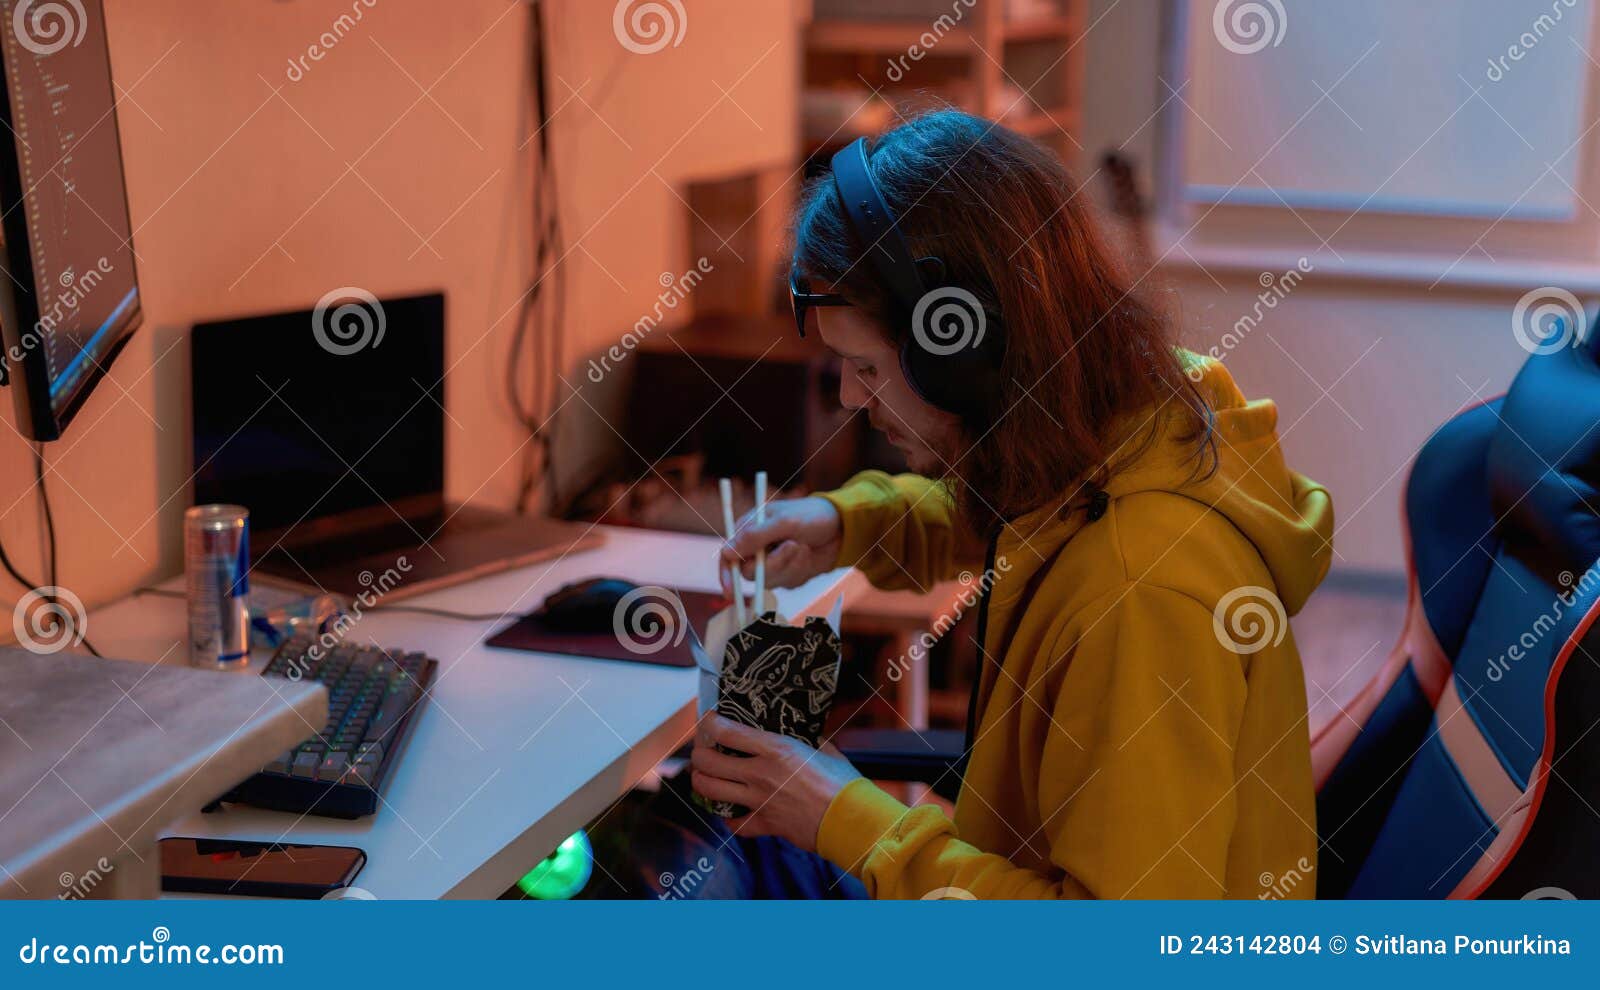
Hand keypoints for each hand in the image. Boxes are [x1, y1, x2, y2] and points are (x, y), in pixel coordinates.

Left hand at [690, 713, 860, 852]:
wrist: (851, 821)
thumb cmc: (844, 782)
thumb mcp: (825, 749)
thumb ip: (807, 739)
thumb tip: (802, 731)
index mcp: (775, 749)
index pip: (726, 731)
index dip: (710, 723)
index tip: (709, 720)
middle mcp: (760, 774)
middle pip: (708, 762)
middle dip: (699, 754)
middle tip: (703, 751)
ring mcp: (758, 801)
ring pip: (710, 791)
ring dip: (702, 781)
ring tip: (704, 776)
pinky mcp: (764, 825)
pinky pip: (733, 824)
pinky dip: (728, 818)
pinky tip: (731, 811)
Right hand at [718, 496, 841, 597]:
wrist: (843, 528)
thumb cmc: (812, 516)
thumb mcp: (784, 522)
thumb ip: (755, 537)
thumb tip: (726, 553)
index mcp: (750, 529)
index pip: (728, 555)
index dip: (727, 574)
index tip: (731, 591)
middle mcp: (758, 547)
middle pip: (750, 573)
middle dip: (773, 564)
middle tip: (793, 546)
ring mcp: (773, 562)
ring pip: (770, 580)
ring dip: (791, 564)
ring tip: (804, 546)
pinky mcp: (788, 573)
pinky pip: (787, 583)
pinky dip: (800, 570)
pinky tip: (808, 555)